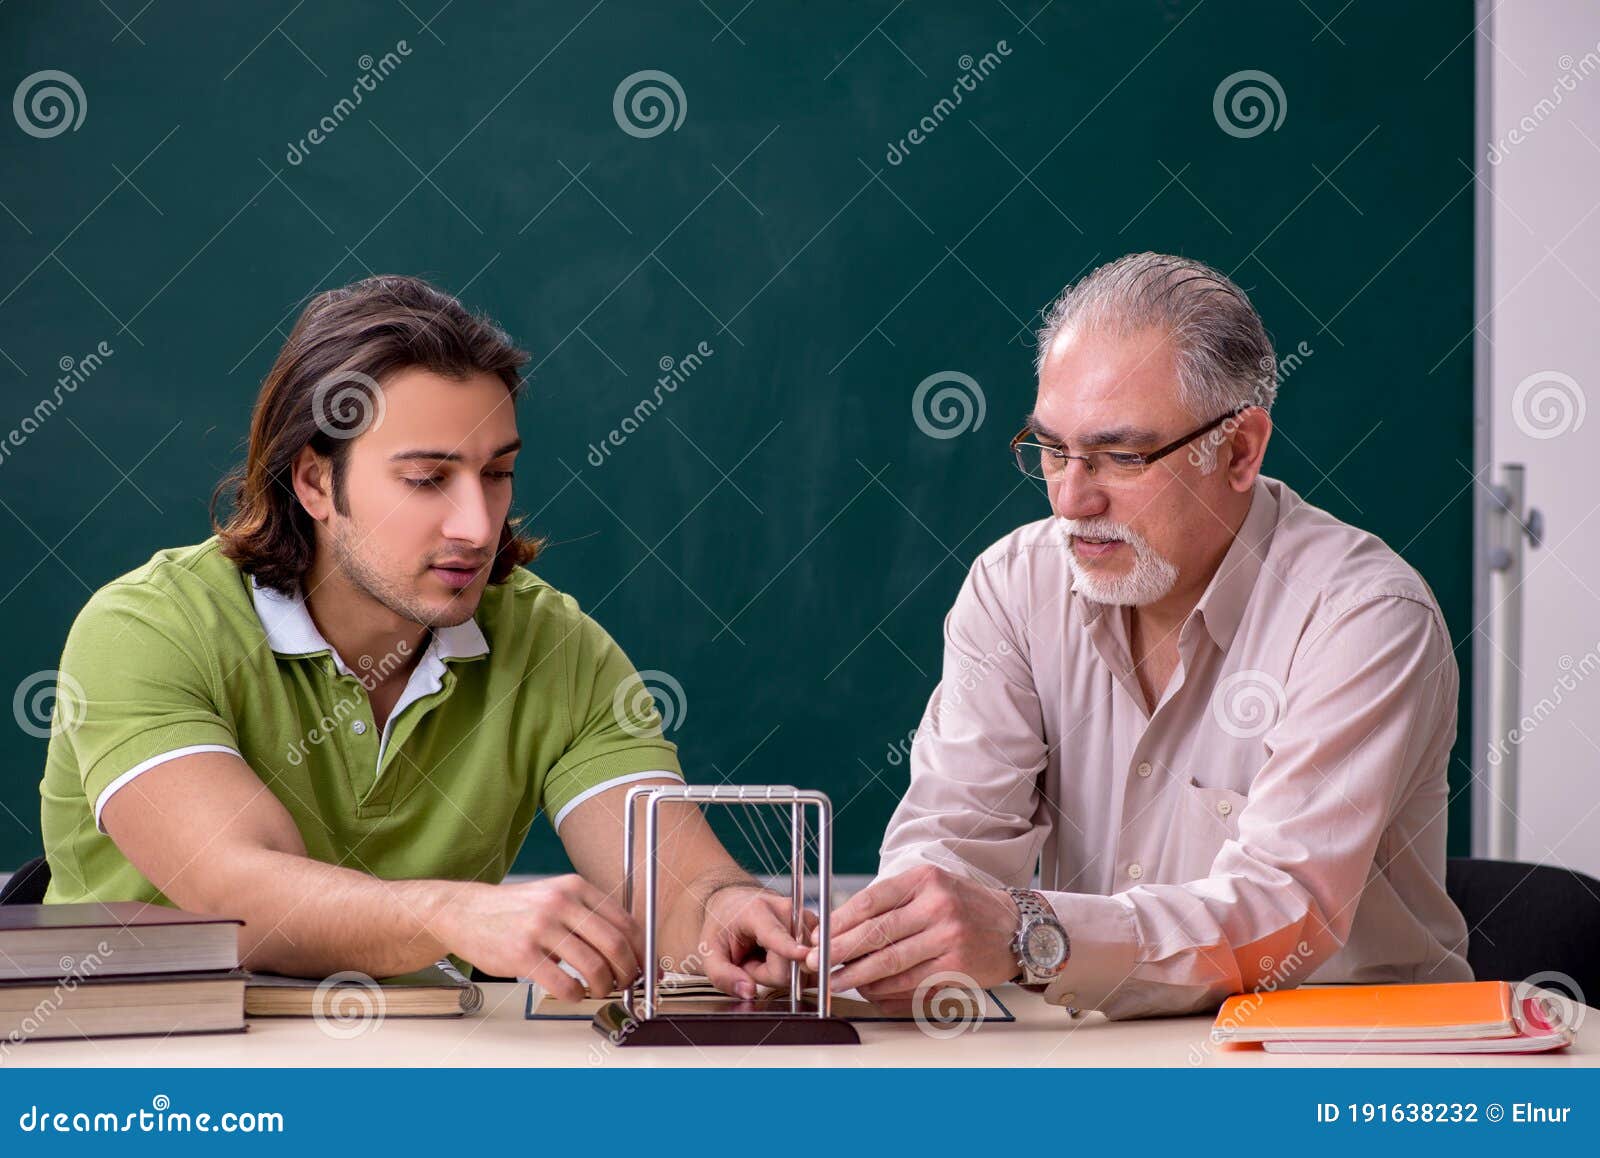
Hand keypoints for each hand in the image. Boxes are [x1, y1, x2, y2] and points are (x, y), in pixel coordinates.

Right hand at [434, 875, 642, 1001]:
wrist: (467, 912)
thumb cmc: (517, 910)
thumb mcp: (556, 896)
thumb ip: (589, 915)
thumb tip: (627, 948)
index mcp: (576, 887)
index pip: (625, 922)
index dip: (641, 950)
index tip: (645, 967)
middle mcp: (561, 903)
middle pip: (615, 945)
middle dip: (629, 972)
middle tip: (627, 983)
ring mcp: (541, 928)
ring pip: (594, 967)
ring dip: (604, 986)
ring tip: (599, 989)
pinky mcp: (523, 954)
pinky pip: (564, 984)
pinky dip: (576, 995)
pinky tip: (572, 993)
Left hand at [699, 885, 815, 999]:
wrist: (735, 906)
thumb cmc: (724, 926)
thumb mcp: (709, 953)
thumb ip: (724, 976)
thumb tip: (748, 992)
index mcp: (757, 911)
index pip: (776, 935)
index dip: (790, 948)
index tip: (802, 955)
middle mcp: (787, 909)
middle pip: (791, 962)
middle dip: (772, 974)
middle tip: (753, 961)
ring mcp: (804, 917)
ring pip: (804, 966)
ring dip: (785, 971)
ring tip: (766, 957)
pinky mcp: (816, 927)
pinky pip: (813, 962)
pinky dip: (796, 967)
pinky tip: (782, 956)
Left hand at [804, 865, 1019, 1001]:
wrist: (1018, 928)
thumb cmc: (967, 907)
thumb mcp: (932, 886)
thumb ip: (894, 902)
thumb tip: (844, 926)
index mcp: (924, 879)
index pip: (870, 900)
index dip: (838, 922)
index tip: (818, 935)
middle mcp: (936, 905)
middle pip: (875, 932)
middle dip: (838, 950)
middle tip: (815, 961)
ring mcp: (947, 937)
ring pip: (889, 962)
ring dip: (856, 975)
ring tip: (835, 980)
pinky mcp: (956, 967)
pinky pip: (909, 982)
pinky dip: (884, 989)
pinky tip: (869, 990)